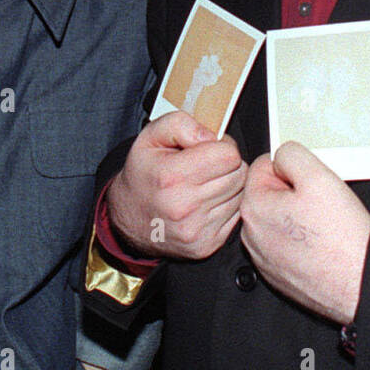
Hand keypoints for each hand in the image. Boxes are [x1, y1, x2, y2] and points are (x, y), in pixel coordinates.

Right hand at [106, 110, 246, 259]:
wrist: (129, 218)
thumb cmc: (144, 173)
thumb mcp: (150, 136)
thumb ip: (180, 123)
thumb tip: (212, 135)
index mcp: (171, 177)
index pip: (229, 155)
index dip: (222, 146)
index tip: (209, 149)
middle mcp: (184, 207)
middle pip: (239, 175)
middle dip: (228, 166)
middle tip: (208, 166)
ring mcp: (196, 230)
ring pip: (241, 196)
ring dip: (228, 186)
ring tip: (205, 184)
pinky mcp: (206, 245)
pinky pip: (236, 217)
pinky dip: (227, 206)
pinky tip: (207, 202)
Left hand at [240, 141, 369, 324]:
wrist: (361, 284)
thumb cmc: (341, 237)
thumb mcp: (317, 175)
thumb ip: (291, 154)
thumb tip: (282, 155)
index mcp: (253, 207)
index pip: (265, 166)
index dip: (293, 168)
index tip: (311, 182)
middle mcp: (252, 235)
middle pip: (271, 193)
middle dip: (294, 192)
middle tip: (321, 205)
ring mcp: (264, 258)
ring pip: (280, 219)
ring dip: (299, 217)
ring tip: (325, 227)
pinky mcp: (280, 275)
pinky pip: (287, 245)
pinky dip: (302, 241)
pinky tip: (322, 245)